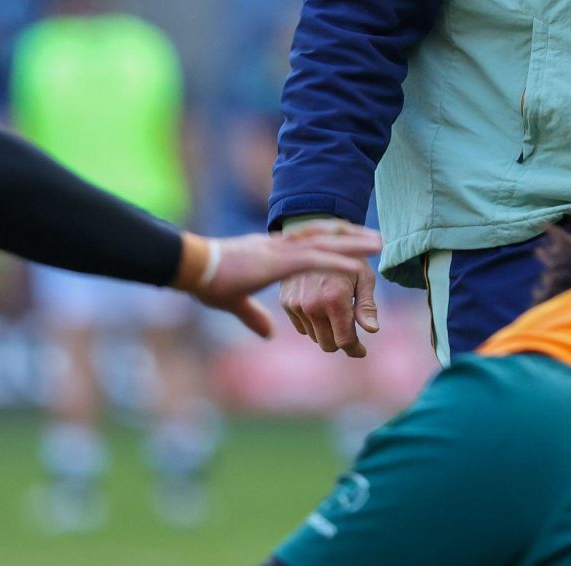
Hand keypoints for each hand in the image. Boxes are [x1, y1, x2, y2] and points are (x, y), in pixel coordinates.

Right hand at [178, 225, 380, 338]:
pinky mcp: (278, 261)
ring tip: (378, 243)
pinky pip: (314, 260)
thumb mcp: (234, 301)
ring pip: (325, 244)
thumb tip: (269, 334)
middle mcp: (278, 246)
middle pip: (322, 236)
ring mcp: (279, 252)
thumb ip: (253, 316)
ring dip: (353, 244)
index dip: (330, 238)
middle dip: (350, 235)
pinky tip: (356, 264)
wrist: (192, 266)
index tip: (349, 238)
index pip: (306, 241)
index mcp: (270, 252)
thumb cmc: (207, 282)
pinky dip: (337, 262)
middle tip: (375, 236)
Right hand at [279, 218, 381, 357]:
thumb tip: (372, 330)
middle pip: (328, 344)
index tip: (362, 350)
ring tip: (336, 313)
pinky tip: (321, 308)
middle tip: (351, 330)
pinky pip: (301, 327)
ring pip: (314, 337)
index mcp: (335, 299)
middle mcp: (312, 305)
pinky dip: (312, 324)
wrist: (315, 234)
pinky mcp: (286, 302)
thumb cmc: (347, 255)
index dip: (356, 349)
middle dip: (342, 341)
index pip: (345, 341)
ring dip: (327, 332)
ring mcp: (296, 305)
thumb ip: (367, 305)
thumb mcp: (364, 276)